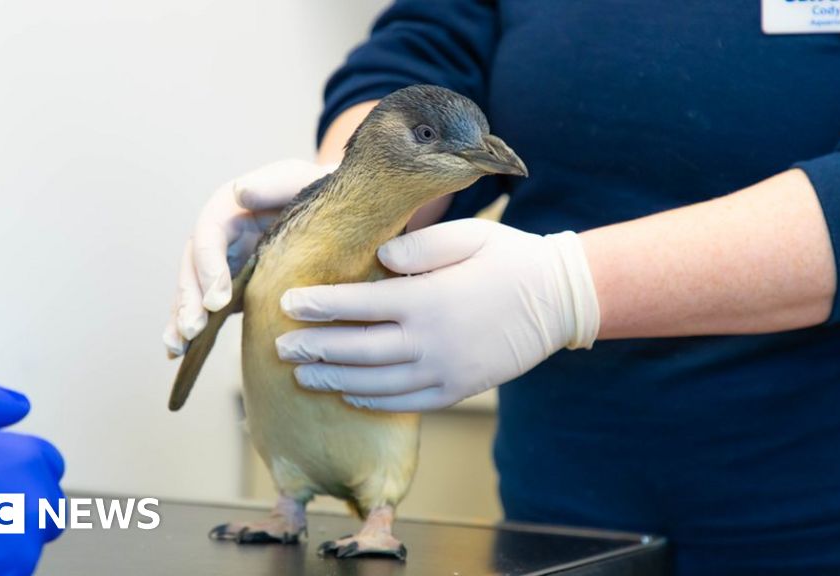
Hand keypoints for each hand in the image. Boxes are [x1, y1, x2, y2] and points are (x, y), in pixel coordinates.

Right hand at [163, 159, 336, 356]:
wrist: (335, 216)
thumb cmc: (319, 194)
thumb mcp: (301, 180)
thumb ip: (274, 183)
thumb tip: (240, 192)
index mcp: (231, 208)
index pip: (209, 233)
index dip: (209, 265)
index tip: (218, 299)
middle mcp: (219, 236)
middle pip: (192, 265)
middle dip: (189, 298)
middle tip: (193, 329)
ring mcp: (221, 263)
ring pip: (191, 289)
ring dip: (180, 317)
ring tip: (176, 347)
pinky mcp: (229, 287)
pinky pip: (203, 306)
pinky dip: (188, 327)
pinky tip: (177, 354)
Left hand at [275, 219, 599, 411]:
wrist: (559, 299)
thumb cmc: (509, 258)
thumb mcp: (469, 234)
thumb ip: (421, 245)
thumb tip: (378, 259)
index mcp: (428, 298)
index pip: (358, 304)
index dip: (319, 306)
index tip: (287, 304)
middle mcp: (430, 340)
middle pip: (358, 349)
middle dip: (314, 349)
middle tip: (280, 347)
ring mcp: (444, 370)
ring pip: (376, 383)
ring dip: (334, 380)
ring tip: (302, 376)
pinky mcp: (457, 389)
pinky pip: (406, 403)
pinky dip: (372, 401)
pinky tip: (349, 394)